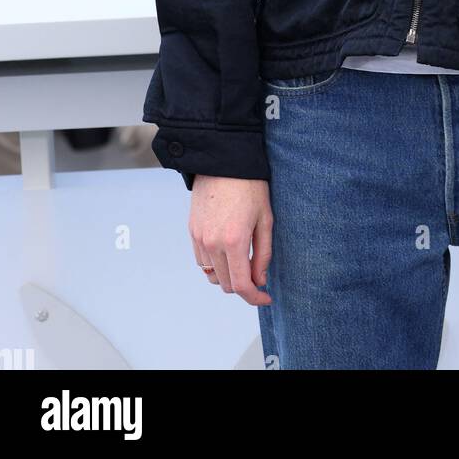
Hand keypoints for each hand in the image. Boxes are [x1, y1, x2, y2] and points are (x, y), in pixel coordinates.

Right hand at [190, 176, 272, 305]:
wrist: (224, 160)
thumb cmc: (250, 186)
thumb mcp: (266, 219)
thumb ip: (263, 254)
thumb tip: (260, 280)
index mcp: (234, 241)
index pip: (241, 285)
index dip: (255, 297)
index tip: (266, 297)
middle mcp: (212, 243)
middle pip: (226, 284)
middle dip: (244, 286)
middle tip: (258, 277)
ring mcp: (199, 238)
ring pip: (212, 275)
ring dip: (228, 276)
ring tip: (244, 262)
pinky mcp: (192, 231)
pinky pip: (202, 260)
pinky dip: (215, 264)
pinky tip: (228, 251)